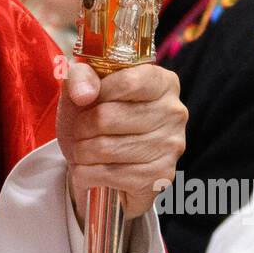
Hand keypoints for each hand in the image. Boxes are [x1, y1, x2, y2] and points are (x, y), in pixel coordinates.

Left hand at [58, 60, 185, 223]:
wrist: (106, 158)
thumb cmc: (98, 115)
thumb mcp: (86, 85)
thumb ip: (81, 76)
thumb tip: (84, 94)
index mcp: (163, 83)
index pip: (128, 82)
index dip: (98, 92)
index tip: (86, 100)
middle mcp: (174, 113)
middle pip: (108, 117)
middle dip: (81, 127)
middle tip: (79, 131)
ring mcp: (170, 147)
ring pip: (105, 148)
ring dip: (81, 152)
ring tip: (82, 149)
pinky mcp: (159, 177)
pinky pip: (109, 175)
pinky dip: (86, 173)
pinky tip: (90, 168)